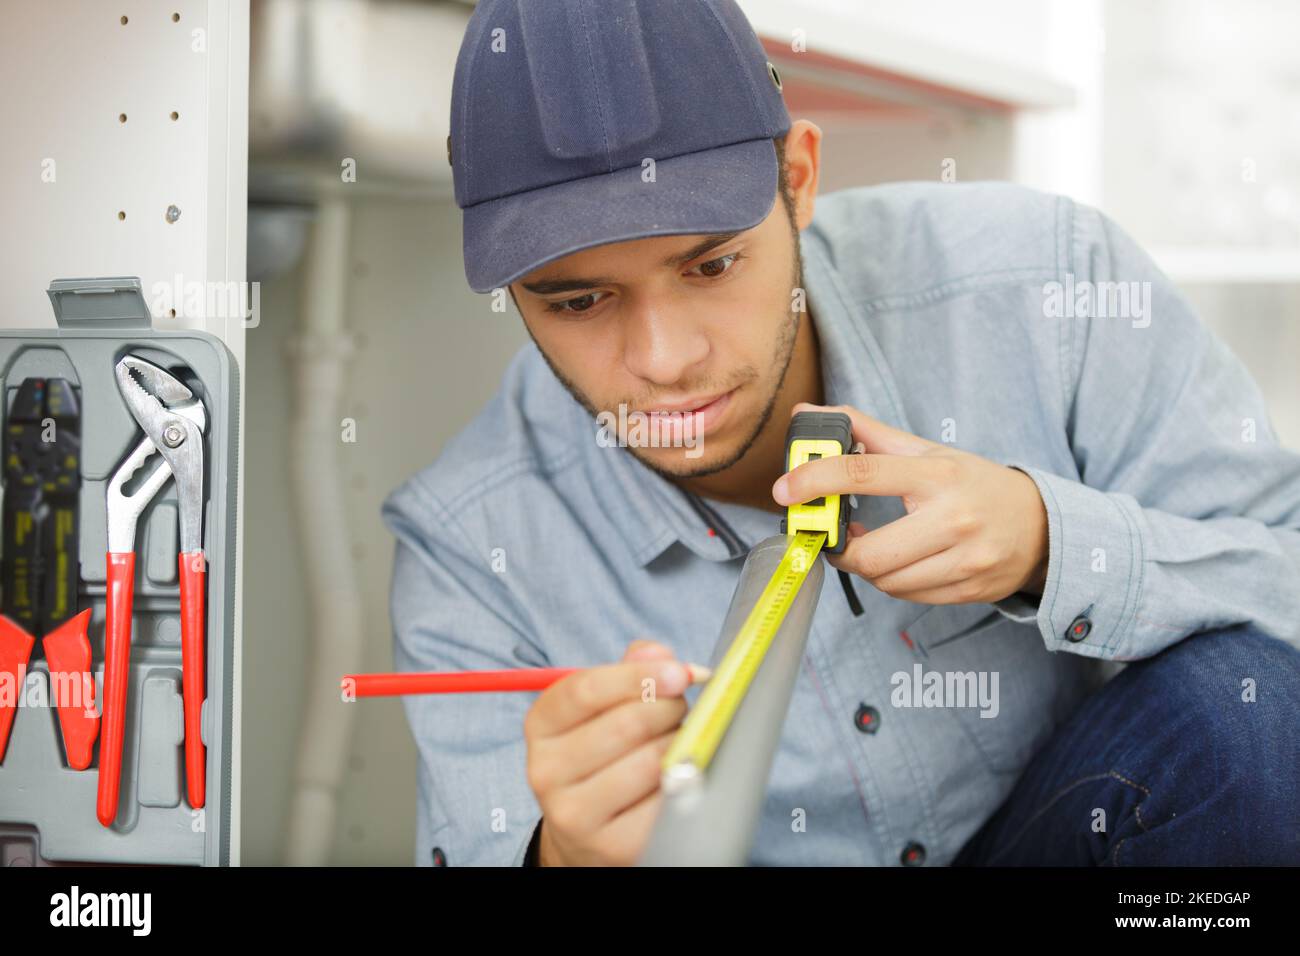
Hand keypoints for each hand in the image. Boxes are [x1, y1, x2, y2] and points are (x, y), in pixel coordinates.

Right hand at [524, 640, 689, 865]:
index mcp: (541, 726)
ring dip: (679, 744)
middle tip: (680, 708)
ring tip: (677, 740)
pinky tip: (676, 775)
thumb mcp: (603, 707)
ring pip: (650, 762)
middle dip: (668, 709)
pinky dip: (681, 780)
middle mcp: (547, 771)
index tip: (679, 672)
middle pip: (625, 725)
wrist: (589, 832)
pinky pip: (665, 800)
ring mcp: (575, 814)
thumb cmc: (604, 754)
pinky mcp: (611, 845)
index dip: (639, 676)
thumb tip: (660, 653)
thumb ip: (629, 671)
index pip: (585, 690)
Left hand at [772, 403, 1048, 604]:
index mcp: (936, 476)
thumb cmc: (975, 484)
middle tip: (836, 534)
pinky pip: (908, 596)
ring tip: (873, 545)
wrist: (1041, 525)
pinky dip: (892, 581)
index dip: (815, 481)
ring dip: (866, 566)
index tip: (785, 490)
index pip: (863, 473)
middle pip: (870, 552)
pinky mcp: (970, 589)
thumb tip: (811, 412)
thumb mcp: (927, 451)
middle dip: (840, 548)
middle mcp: (953, 519)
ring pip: (885, 580)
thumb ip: (868, 433)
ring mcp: (965, 559)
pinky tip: (900, 562)